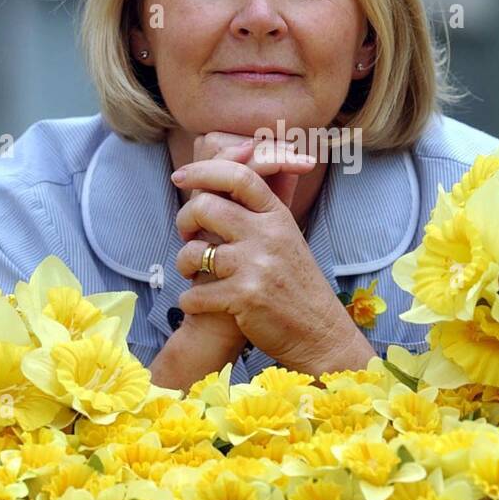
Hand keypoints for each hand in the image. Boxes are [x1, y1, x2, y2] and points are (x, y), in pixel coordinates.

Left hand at [173, 133, 316, 361]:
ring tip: (190, 272)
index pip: (239, 176)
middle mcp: (268, 235)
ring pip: (195, 250)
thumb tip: (238, 168)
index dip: (204, 171)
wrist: (317, 331)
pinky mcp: (244, 297)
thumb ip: (263, 208)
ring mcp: (256, 266)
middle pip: (207, 206)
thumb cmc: (295, 284)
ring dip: (183, 262)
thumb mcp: (288, 237)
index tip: (181, 177)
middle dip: (185, 219)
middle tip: (186, 234)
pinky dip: (189, 300)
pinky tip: (197, 302)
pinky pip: (195, 293)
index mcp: (278, 216)